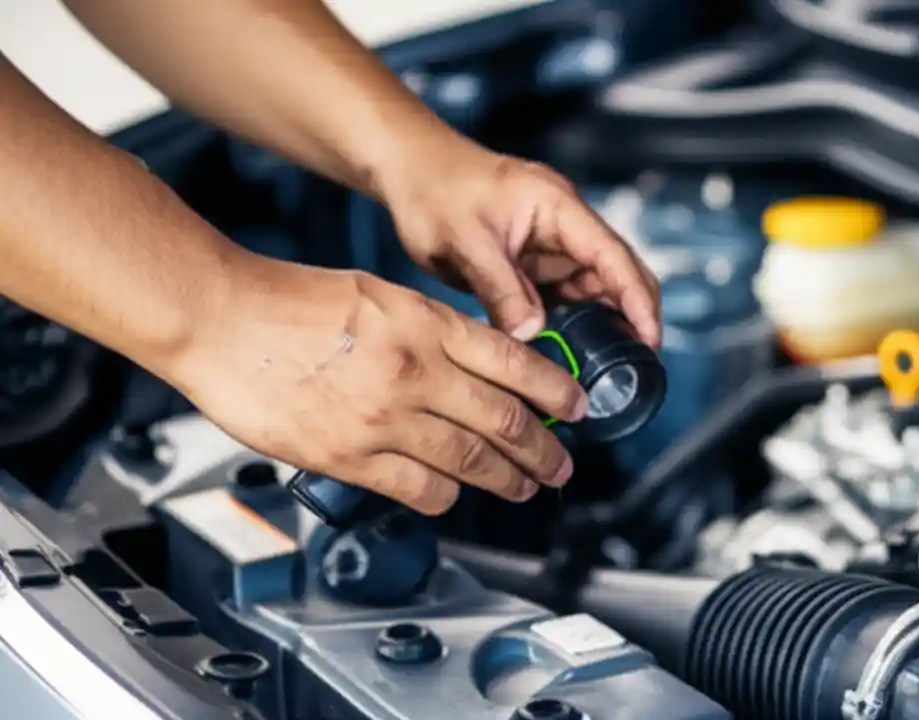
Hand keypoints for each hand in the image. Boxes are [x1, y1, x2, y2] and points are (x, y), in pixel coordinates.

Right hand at [167, 258, 586, 515]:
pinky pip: (418, 487)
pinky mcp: (348, 456)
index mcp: (427, 324)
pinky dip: (446, 496)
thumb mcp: (380, 294)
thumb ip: (431, 331)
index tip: (577, 407)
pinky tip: (456, 496)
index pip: (515, 363)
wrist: (221, 319)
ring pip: (471, 460)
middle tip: (563, 466)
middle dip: (544, 450)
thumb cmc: (290, 300)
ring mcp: (384, 418)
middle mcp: (416, 372)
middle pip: (505, 421)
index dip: (556, 391)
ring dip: (508, 479)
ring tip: (526, 487)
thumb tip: (477, 364)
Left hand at [375, 138, 660, 345]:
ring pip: (593, 291)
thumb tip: (532, 333)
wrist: (409, 172)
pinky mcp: (534, 266)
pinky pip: (564, 300)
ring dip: (602, 326)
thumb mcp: (465, 240)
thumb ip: (500, 287)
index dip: (636, 297)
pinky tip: (571, 357)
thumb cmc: (435, 189)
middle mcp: (565, 227)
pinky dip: (571, 327)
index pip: (612, 255)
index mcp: (559, 207)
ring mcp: (551, 247)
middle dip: (633, 315)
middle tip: (638, 366)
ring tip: (608, 371)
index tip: (650, 337)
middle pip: (617, 273)